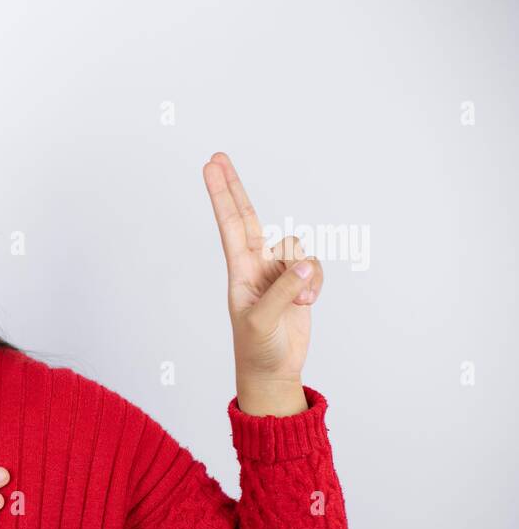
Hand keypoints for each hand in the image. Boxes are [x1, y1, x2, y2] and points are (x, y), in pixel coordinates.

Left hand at [202, 152, 323, 389]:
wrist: (273, 370)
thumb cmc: (257, 348)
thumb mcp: (262, 321)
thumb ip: (284, 290)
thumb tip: (304, 265)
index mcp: (240, 271)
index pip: (230, 224)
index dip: (222, 194)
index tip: (210, 166)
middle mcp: (256, 265)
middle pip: (249, 217)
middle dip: (235, 188)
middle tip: (218, 157)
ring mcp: (278, 272)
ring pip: (297, 246)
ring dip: (305, 270)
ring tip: (301, 299)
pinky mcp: (299, 282)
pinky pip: (315, 265)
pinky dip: (318, 280)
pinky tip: (309, 300)